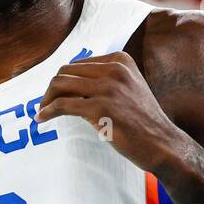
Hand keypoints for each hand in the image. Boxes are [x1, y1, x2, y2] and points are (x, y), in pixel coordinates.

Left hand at [35, 51, 188, 173]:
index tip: (55, 95)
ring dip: (46, 100)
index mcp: (120, 60)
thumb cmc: (142, 121)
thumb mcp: (127, 88)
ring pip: (60, 85)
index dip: (62, 80)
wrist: (161, 143)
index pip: (77, 64)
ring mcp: (108, 87)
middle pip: (65, 72)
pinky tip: (42, 119)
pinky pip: (62, 105)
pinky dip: (47, 111)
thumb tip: (66, 83)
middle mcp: (114, 69)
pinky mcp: (101, 107)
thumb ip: (104, 80)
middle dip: (51, 89)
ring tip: (42, 112)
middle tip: (45, 105)